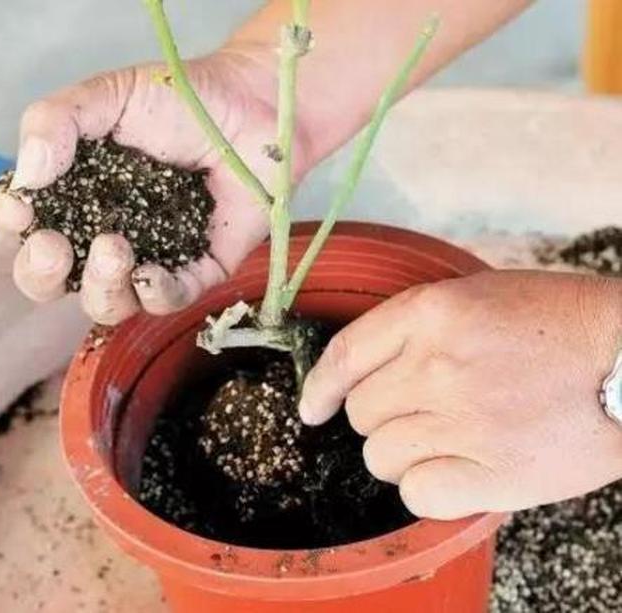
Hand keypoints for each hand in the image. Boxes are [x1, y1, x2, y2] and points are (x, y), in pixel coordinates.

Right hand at [0, 54, 308, 323]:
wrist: (252, 106)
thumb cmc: (180, 97)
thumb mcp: (108, 95)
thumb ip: (56, 122)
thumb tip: (27, 176)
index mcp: (75, 193)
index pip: (23, 222)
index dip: (12, 222)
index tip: (21, 207)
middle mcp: (105, 232)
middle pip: (52, 280)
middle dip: (42, 273)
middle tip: (55, 247)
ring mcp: (151, 256)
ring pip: (107, 303)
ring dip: (100, 288)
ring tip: (114, 248)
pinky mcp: (197, 270)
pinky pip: (168, 300)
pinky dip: (155, 293)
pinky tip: (151, 273)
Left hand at [299, 270, 621, 518]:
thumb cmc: (560, 323)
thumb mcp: (480, 296)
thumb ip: (418, 325)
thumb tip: (366, 368)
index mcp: (432, 312)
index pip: (345, 356)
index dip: (320, 387)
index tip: (312, 408)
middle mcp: (437, 364)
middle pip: (361, 413)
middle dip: (381, 418)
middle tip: (420, 415)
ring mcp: (462, 420)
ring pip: (381, 456)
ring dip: (403, 454)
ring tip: (446, 441)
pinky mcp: (491, 472)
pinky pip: (417, 494)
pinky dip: (428, 489)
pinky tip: (457, 471)